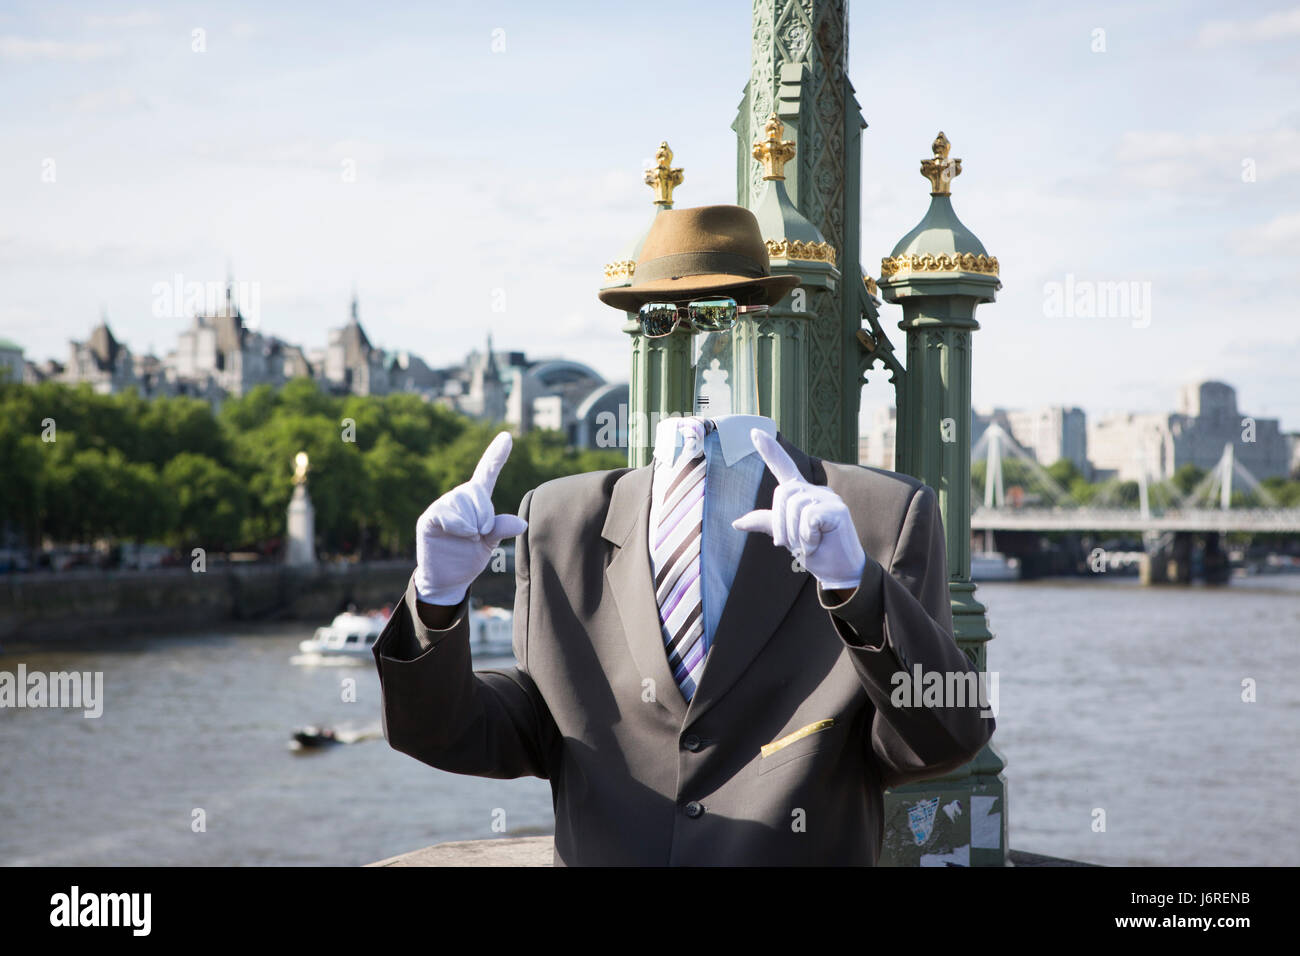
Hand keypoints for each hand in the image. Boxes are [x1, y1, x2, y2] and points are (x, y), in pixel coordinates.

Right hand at [414, 431, 527, 605]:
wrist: (448, 580)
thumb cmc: (469, 557)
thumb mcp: (490, 543)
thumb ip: (501, 528)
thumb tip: (522, 523)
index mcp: (476, 502)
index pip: (486, 472)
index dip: (496, 454)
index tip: (507, 436)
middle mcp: (458, 499)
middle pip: (476, 492)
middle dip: (485, 514)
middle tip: (482, 532)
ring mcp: (442, 507)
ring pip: (462, 501)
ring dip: (472, 521)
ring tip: (470, 536)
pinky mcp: (429, 518)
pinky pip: (446, 513)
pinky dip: (459, 524)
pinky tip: (463, 533)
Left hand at [732, 429, 866, 592]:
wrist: (838, 570)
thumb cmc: (815, 551)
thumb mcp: (786, 536)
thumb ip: (767, 523)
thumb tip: (736, 523)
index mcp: (801, 494)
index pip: (783, 466)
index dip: (769, 450)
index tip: (753, 431)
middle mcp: (815, 491)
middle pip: (782, 494)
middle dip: (780, 523)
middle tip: (790, 544)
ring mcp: (829, 498)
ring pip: (795, 507)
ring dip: (795, 534)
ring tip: (808, 544)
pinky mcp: (838, 510)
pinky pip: (809, 518)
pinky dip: (807, 537)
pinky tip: (818, 542)